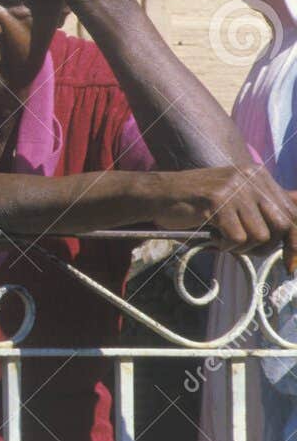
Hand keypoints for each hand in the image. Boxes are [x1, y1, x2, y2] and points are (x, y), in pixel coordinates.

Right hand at [144, 166, 296, 266]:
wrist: (158, 195)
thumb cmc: (195, 204)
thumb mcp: (235, 201)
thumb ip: (263, 209)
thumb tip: (293, 230)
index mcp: (259, 176)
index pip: (293, 212)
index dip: (295, 241)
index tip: (291, 264)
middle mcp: (251, 179)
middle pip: (284, 225)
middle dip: (270, 247)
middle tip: (247, 252)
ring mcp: (235, 189)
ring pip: (261, 235)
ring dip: (242, 248)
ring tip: (223, 240)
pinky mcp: (218, 202)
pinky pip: (238, 239)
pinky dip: (225, 246)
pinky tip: (213, 238)